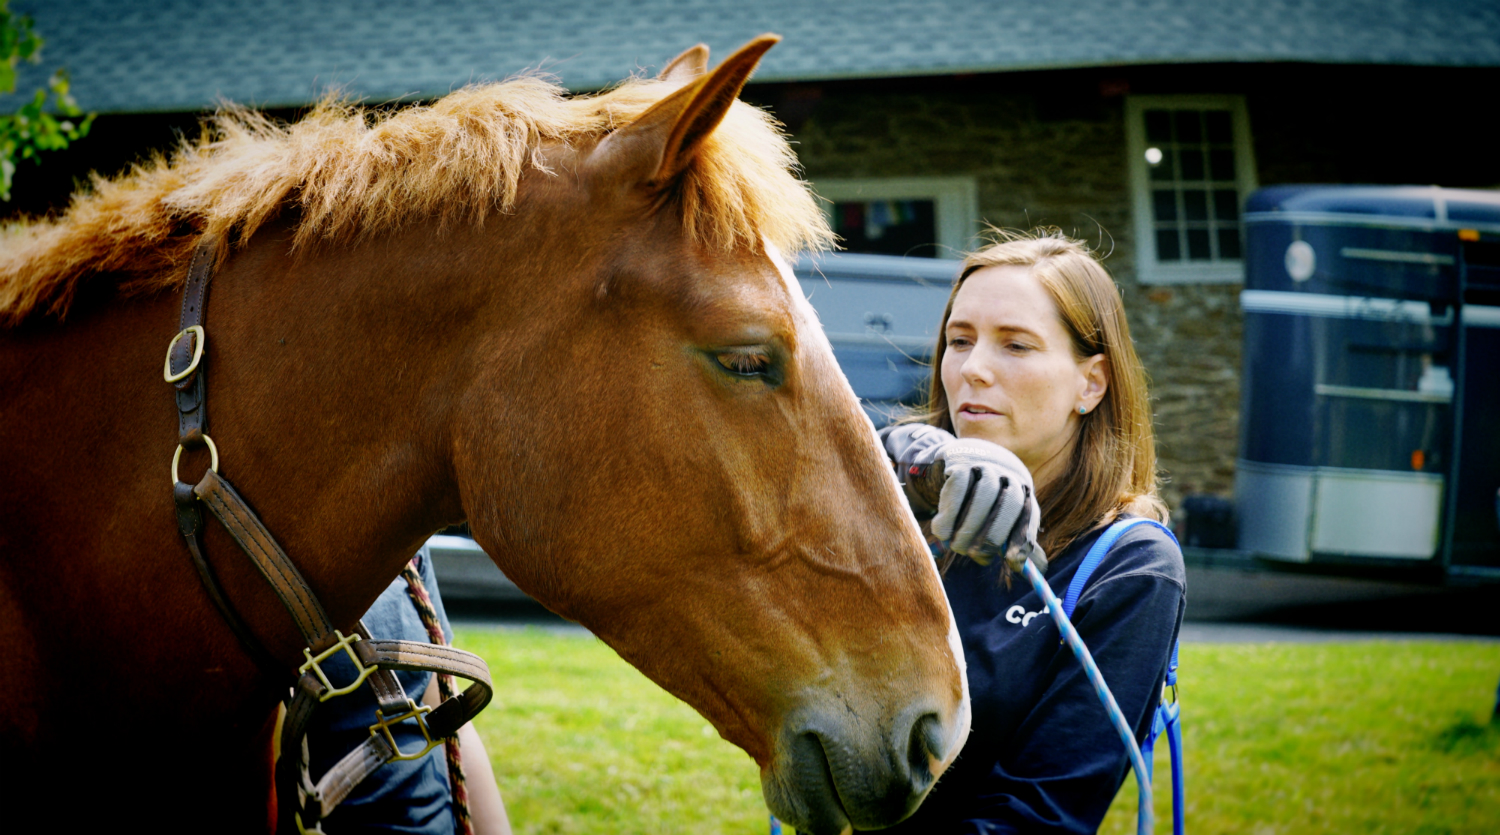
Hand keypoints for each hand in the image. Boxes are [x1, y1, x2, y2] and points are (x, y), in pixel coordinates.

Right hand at [880, 425, 1045, 570]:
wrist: (964, 458)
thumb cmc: (987, 500)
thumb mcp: (1005, 515)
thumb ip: (1017, 540)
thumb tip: (1031, 570)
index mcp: (1024, 493)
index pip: (1029, 516)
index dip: (1022, 541)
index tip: (1012, 563)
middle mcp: (1009, 477)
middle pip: (1010, 505)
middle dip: (993, 535)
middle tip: (975, 555)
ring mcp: (986, 467)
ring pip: (983, 497)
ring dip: (968, 528)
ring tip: (956, 547)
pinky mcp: (961, 464)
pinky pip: (957, 489)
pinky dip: (949, 514)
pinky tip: (942, 532)